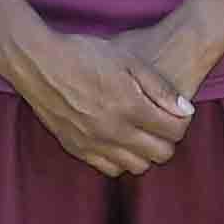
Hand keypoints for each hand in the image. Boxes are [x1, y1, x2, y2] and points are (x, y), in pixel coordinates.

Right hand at [1, 20, 193, 179]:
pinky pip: (111, 169)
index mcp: (130, 106)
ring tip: (140, 133)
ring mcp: (94, 143)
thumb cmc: (84, 55)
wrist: (38, 63)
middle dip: (167, 139)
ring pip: (138, 167)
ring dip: (146, 152)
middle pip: (161, 154)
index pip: (175, 131)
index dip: (182, 122)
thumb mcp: (128, 60)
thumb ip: (160, 87)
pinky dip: (121, 160)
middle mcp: (114, 131)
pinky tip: (119, 141)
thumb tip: (185, 110)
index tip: (176, 113)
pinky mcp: (77, 149)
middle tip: (161, 123)